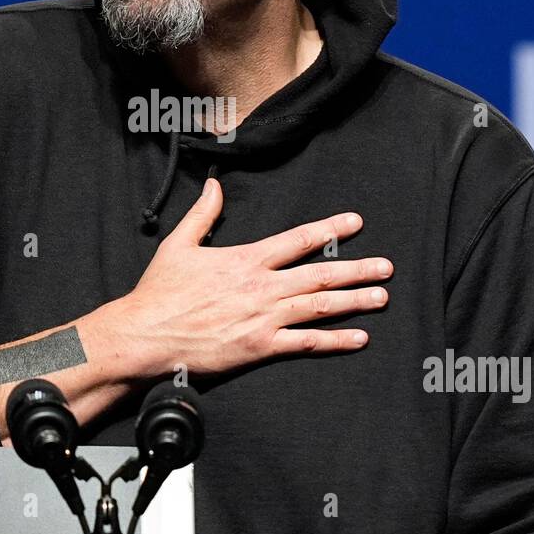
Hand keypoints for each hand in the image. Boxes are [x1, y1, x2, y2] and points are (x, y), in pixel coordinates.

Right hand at [116, 177, 390, 379]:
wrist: (146, 334)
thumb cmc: (160, 292)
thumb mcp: (179, 245)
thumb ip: (202, 214)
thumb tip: (214, 185)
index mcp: (245, 260)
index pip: (297, 240)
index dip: (330, 230)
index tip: (355, 222)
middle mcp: (261, 287)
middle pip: (319, 273)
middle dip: (357, 269)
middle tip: (386, 267)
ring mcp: (263, 318)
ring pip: (319, 306)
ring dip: (354, 301)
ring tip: (382, 296)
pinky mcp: (260, 347)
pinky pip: (305, 343)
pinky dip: (335, 340)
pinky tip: (358, 338)